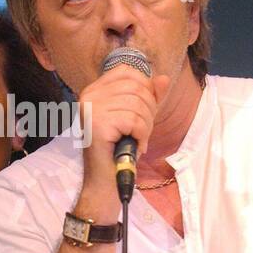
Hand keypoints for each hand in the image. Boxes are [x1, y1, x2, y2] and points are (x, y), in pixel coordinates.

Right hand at [76, 62, 170, 212]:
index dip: (145, 88)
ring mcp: (91, 108)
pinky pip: (133, 120)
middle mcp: (89, 95)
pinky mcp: (97, 123)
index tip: (145, 111)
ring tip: (138, 139)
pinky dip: (141, 135)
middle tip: (142, 131)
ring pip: (137, 104)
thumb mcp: (137, 117)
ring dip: (146, 125)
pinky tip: (135, 145)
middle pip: (136, 87)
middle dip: (149, 110)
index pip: (127, 72)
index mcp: (95, 90)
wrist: (104, 180)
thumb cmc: (119, 148)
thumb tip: (163, 78)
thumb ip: (149, 97)